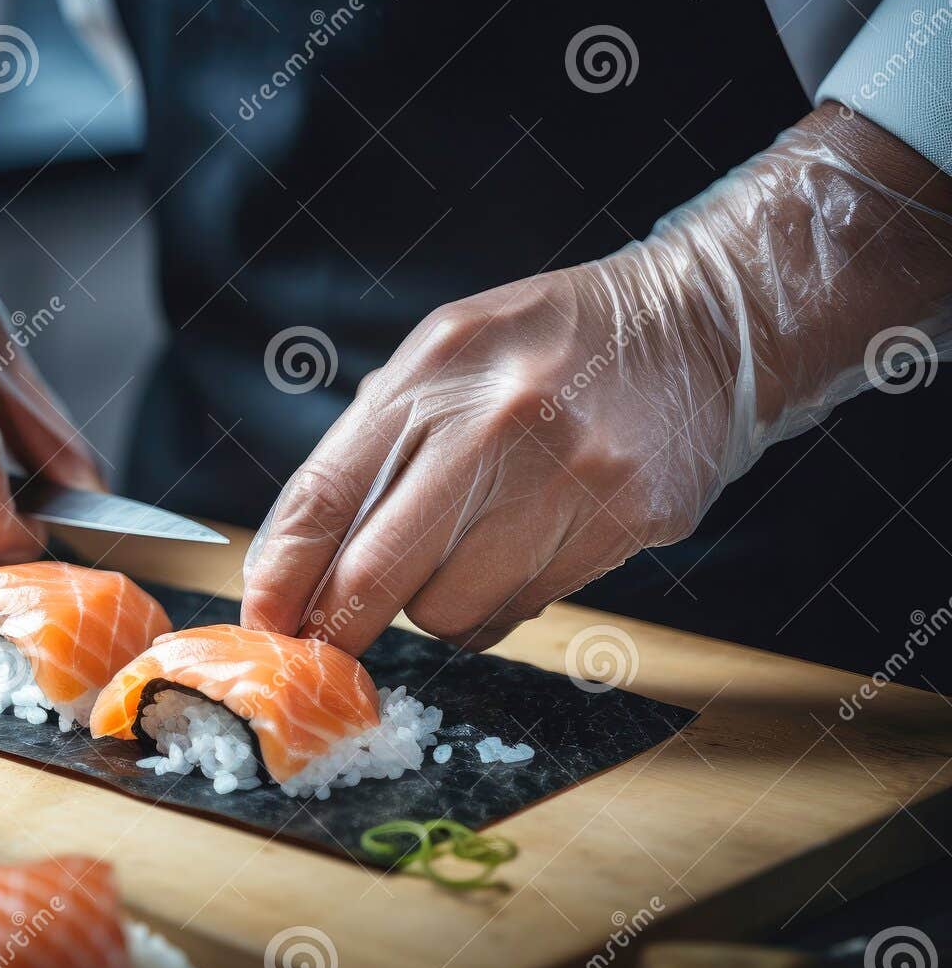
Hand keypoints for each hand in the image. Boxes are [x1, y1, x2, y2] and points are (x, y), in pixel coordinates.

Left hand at [243, 104, 951, 654]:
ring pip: (449, 610)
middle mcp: (497, 420)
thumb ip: (375, 440)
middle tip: (330, 642)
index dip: (281, 573)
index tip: (264, 620)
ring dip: (433, 609)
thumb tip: (299, 556)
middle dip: (339, 625)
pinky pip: (522, 610)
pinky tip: (518, 556)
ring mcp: (567, 475)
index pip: (324, 494)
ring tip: (458, 561)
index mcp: (435, 369)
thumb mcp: (448, 353)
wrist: (702, 326)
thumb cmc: (552, 346)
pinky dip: (499, 605)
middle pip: (375, 573)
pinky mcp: (623, 521)